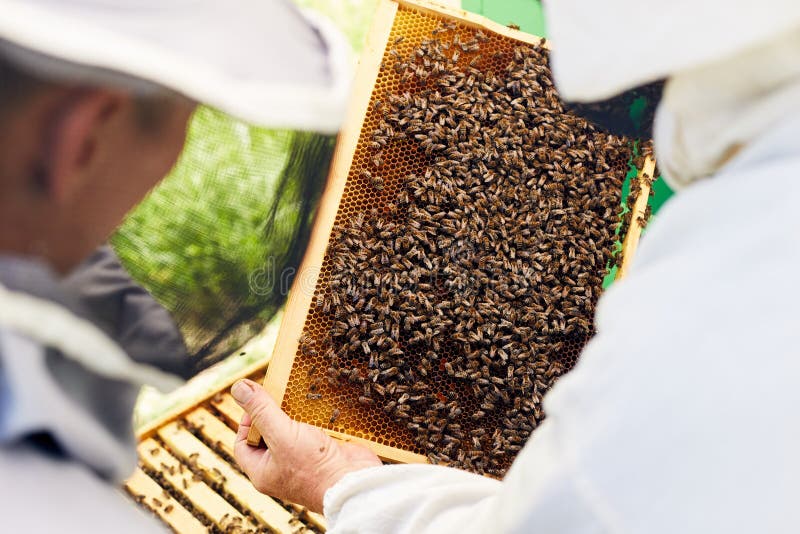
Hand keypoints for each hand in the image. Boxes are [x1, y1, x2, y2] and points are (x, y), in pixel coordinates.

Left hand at [232, 379, 381, 512]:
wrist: (354, 484)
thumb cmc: (314, 468)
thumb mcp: (281, 434)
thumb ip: (261, 411)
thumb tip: (238, 388)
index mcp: (262, 472)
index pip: (242, 444)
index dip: (246, 421)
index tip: (258, 402)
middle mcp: (281, 469)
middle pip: (268, 435)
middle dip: (273, 414)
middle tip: (279, 395)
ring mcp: (303, 462)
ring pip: (293, 432)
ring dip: (295, 414)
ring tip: (298, 398)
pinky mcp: (324, 454)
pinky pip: (314, 433)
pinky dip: (315, 418)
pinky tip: (318, 406)